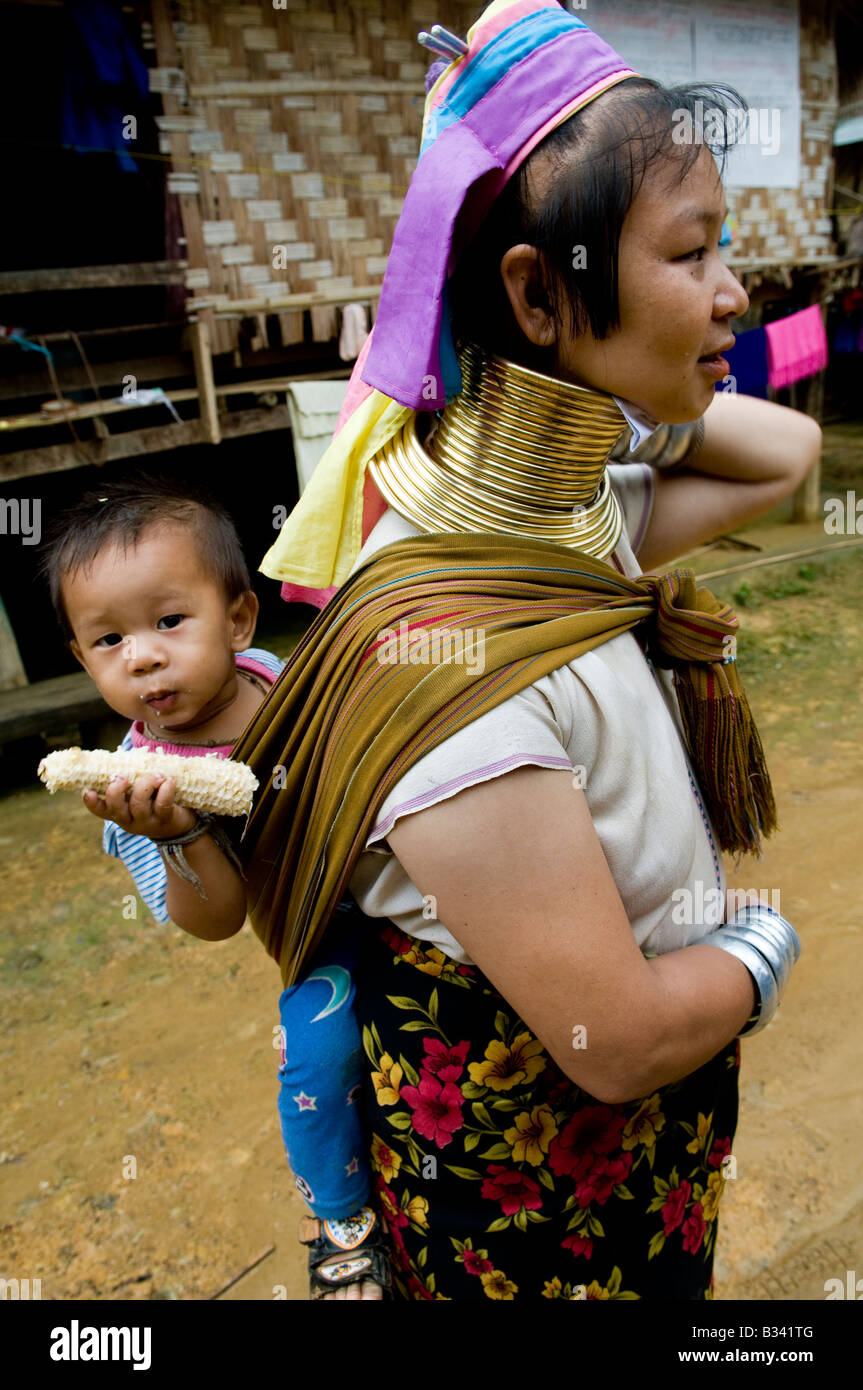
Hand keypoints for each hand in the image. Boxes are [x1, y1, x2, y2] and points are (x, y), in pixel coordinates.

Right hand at [82, 773, 197, 840]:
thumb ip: (129, 777)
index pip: (100, 809)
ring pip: (139, 804)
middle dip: (116, 791)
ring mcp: (147, 822)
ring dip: (146, 784)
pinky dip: (166, 789)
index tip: (89, 792)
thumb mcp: (139, 792)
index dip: (92, 803)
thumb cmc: (154, 800)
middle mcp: (129, 819)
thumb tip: (120, 752)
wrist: (180, 823)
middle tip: (122, 777)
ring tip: (157, 775)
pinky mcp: (165, 820)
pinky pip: (162, 804)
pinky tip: (168, 781)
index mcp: (119, 811)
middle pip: (115, 808)